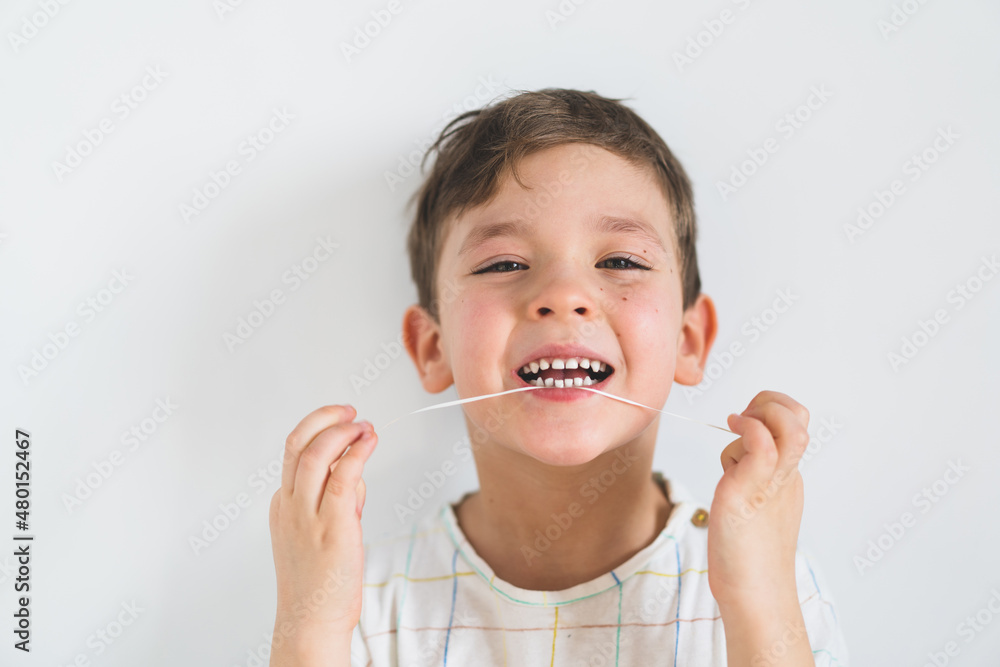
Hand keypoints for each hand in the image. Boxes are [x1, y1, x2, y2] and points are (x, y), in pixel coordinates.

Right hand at [268, 404, 377, 640]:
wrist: (311, 620)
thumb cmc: (319, 581)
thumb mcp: (318, 531)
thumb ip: (334, 498)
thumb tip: (353, 470)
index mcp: (282, 504)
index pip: (296, 453)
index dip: (321, 431)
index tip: (342, 421)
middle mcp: (289, 504)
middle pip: (298, 444)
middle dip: (324, 418)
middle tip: (350, 410)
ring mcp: (307, 515)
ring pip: (316, 454)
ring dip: (342, 431)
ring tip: (364, 425)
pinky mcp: (332, 526)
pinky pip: (342, 477)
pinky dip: (357, 453)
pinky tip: (369, 442)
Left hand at [707, 391, 808, 609]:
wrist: (754, 595)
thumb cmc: (745, 556)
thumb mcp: (751, 503)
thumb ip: (751, 475)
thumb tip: (737, 454)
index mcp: (788, 477)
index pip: (796, 424)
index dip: (771, 410)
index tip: (744, 423)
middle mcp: (786, 476)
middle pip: (799, 417)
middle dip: (770, 402)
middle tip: (742, 420)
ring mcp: (771, 483)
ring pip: (789, 426)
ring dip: (757, 414)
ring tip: (734, 432)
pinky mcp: (749, 493)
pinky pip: (761, 445)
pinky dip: (748, 430)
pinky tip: (730, 440)